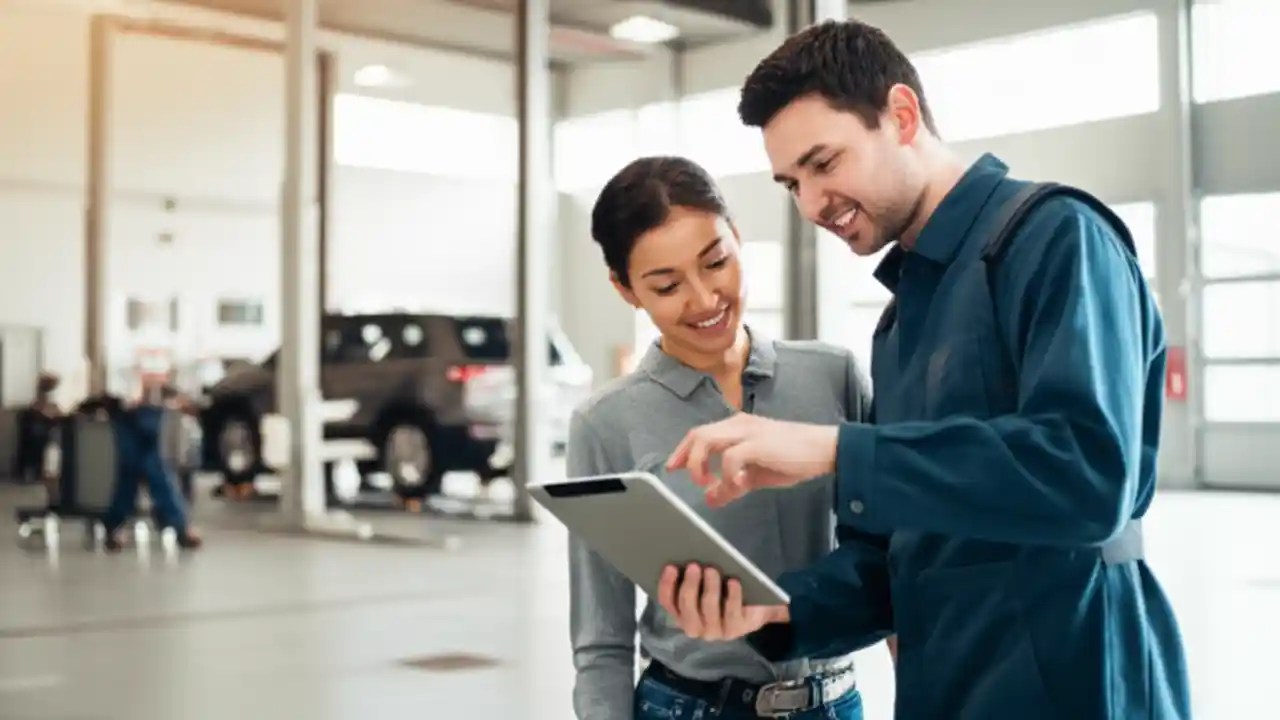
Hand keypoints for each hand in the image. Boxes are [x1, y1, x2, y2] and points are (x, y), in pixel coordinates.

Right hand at [657, 563, 788, 640]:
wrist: (753, 608)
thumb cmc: (722, 591)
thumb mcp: (704, 584)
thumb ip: (692, 577)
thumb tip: (685, 557)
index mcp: (681, 614)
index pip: (667, 602)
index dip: (667, 585)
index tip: (671, 567)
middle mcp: (694, 627)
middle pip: (686, 608)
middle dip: (689, 586)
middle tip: (694, 566)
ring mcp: (715, 631)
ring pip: (708, 610)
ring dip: (710, 588)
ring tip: (712, 570)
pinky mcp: (735, 630)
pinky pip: (731, 613)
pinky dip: (732, 596)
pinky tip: (734, 582)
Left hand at [666, 413, 838, 506]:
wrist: (824, 449)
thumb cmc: (793, 458)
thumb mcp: (756, 475)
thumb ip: (732, 485)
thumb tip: (710, 498)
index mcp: (737, 427)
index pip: (702, 433)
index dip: (684, 450)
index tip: (673, 467)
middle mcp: (739, 424)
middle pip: (699, 434)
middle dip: (685, 456)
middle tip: (679, 475)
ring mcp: (748, 432)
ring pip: (707, 440)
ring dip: (700, 464)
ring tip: (705, 483)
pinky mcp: (758, 443)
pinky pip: (731, 458)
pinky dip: (728, 474)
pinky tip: (739, 486)